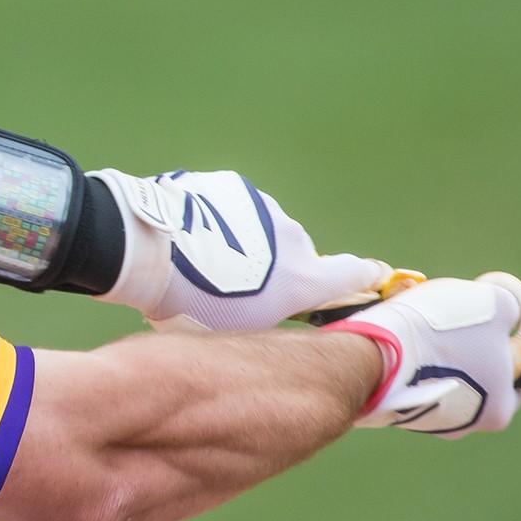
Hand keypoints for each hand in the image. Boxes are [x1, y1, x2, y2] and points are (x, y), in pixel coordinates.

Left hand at [88, 168, 387, 330]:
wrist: (150, 250)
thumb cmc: (191, 305)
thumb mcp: (235, 333)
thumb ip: (263, 320)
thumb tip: (261, 317)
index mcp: (301, 278)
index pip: (351, 275)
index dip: (360, 277)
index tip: (370, 274)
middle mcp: (293, 239)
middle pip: (294, 254)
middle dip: (273, 268)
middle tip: (233, 288)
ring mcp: (263, 208)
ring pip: (261, 231)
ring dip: (243, 244)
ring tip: (201, 263)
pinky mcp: (233, 187)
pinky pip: (233, 209)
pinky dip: (219, 221)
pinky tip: (188, 237)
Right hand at [322, 274, 520, 437]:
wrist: (374, 353)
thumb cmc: (440, 332)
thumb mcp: (496, 303)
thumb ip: (513, 307)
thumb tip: (509, 310)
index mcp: (499, 408)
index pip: (515, 375)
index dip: (504, 340)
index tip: (488, 320)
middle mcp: (464, 424)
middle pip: (474, 375)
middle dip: (466, 347)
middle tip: (450, 319)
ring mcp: (425, 420)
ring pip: (440, 376)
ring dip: (434, 353)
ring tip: (419, 323)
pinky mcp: (392, 410)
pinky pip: (410, 379)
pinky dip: (409, 360)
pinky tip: (399, 338)